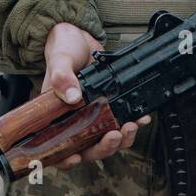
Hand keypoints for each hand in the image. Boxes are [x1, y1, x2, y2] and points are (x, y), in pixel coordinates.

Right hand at [42, 21, 151, 169]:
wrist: (80, 37)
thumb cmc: (62, 48)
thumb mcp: (59, 60)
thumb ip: (62, 77)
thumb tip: (72, 97)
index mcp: (55, 116)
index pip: (56, 146)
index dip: (64, 158)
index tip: (75, 157)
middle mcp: (73, 120)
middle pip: (86, 148)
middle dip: (102, 147)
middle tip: (113, 136)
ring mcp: (92, 116)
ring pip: (105, 139)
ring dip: (120, 139)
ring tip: (130, 126)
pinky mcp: (108, 107)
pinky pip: (120, 122)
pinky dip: (132, 123)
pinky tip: (140, 117)